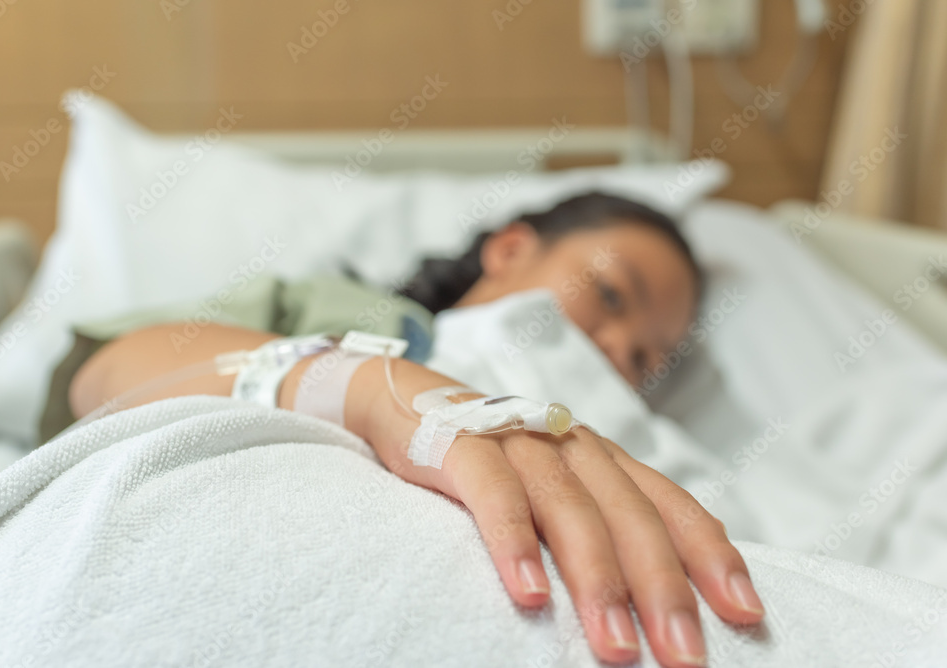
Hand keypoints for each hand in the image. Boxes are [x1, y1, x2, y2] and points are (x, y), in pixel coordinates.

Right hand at [428, 426, 763, 666]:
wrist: (412, 402)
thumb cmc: (496, 464)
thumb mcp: (558, 489)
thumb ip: (602, 526)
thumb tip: (654, 603)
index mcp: (605, 460)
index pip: (673, 505)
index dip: (713, 558)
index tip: (747, 615)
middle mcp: (573, 447)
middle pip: (632, 516)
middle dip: (664, 590)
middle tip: (685, 657)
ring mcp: (521, 443)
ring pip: (572, 510)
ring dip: (598, 581)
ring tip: (617, 648)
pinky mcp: (465, 447)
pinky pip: (496, 496)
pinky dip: (515, 544)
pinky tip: (531, 595)